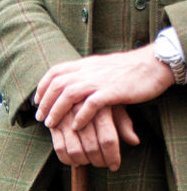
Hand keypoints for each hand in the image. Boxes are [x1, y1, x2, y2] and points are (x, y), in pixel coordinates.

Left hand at [34, 44, 174, 130]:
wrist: (153, 65)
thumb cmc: (128, 71)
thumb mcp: (102, 69)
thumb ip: (86, 77)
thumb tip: (71, 91)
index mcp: (86, 64)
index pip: (56, 71)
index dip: (42, 86)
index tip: (36, 101)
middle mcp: (90, 69)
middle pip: (58, 83)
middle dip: (45, 102)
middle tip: (40, 118)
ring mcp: (100, 80)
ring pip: (69, 93)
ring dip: (57, 110)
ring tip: (51, 125)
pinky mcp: (113, 91)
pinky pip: (91, 104)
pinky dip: (80, 116)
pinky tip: (75, 127)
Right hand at [48, 103, 138, 169]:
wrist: (76, 84)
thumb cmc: (100, 98)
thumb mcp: (114, 106)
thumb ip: (124, 124)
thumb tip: (135, 141)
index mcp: (100, 106)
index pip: (108, 139)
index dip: (112, 156)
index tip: (115, 166)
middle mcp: (82, 111)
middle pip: (92, 147)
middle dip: (99, 161)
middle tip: (103, 165)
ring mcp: (65, 117)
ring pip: (75, 150)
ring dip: (84, 162)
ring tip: (90, 162)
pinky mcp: (53, 124)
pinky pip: (59, 148)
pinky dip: (68, 159)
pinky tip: (76, 161)